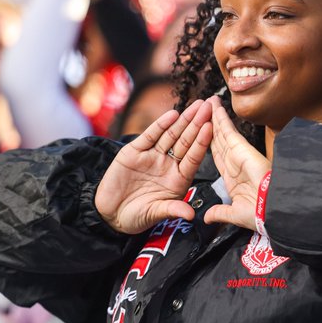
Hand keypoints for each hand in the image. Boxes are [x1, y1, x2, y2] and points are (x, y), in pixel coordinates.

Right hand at [95, 100, 212, 233]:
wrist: (109, 214)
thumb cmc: (136, 217)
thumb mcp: (155, 214)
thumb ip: (172, 210)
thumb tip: (191, 216)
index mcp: (178, 179)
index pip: (193, 157)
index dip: (202, 142)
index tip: (212, 128)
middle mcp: (168, 164)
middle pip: (185, 141)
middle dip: (197, 124)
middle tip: (209, 107)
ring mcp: (152, 156)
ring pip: (171, 135)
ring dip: (183, 120)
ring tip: (196, 105)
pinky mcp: (134, 151)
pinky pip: (150, 136)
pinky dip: (160, 125)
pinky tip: (172, 114)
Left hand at [203, 99, 270, 230]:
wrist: (273, 210)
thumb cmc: (260, 214)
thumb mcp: (234, 214)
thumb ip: (220, 212)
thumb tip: (207, 217)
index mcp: (232, 178)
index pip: (217, 156)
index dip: (209, 144)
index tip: (203, 133)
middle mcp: (234, 163)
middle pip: (218, 140)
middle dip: (211, 124)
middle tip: (204, 109)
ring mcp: (238, 154)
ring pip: (221, 131)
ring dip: (214, 116)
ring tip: (207, 101)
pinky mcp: (242, 148)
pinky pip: (227, 130)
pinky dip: (220, 117)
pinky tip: (214, 107)